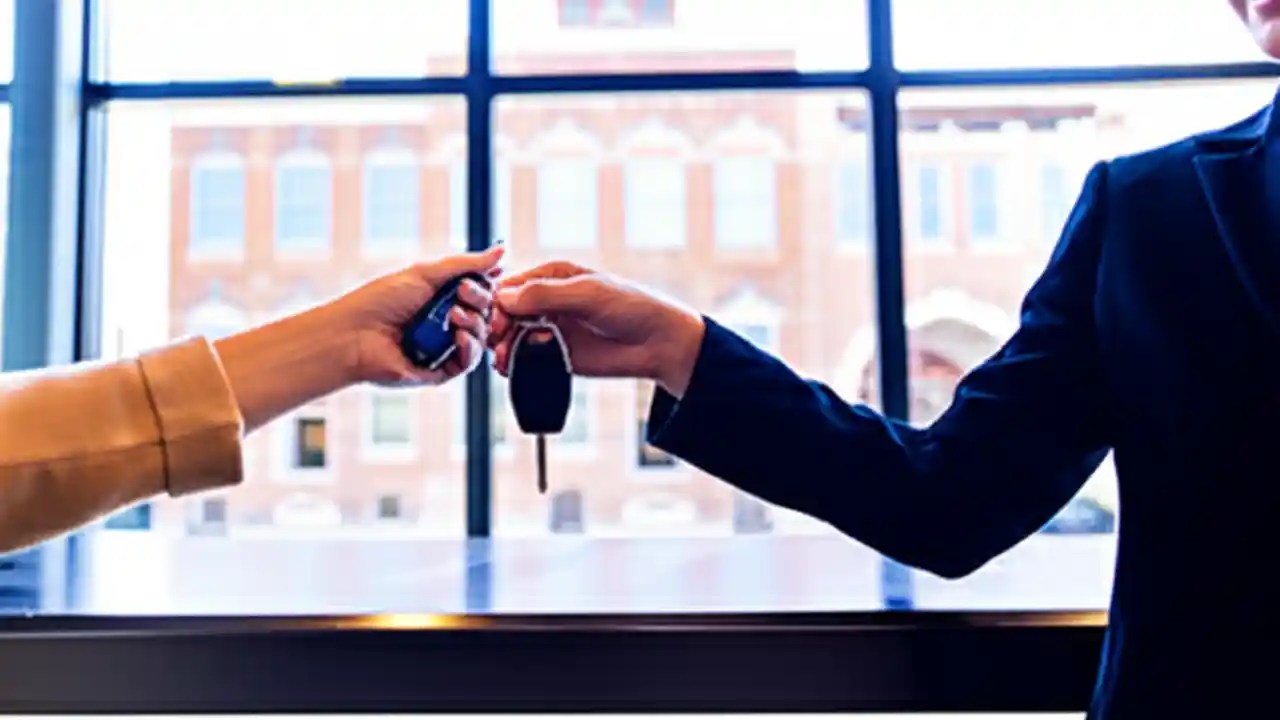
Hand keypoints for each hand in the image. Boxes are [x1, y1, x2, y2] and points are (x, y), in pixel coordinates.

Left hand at [332, 245, 503, 385]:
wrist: (353, 334)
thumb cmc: (379, 301)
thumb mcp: (426, 273)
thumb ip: (465, 264)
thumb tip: (500, 252)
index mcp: (440, 299)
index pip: (479, 294)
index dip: (486, 288)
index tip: (482, 279)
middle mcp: (443, 324)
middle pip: (484, 316)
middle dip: (479, 304)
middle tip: (460, 296)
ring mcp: (441, 348)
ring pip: (480, 339)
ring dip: (474, 325)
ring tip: (454, 317)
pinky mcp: (437, 372)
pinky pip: (466, 364)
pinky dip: (469, 350)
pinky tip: (459, 338)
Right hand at [488, 261, 704, 396]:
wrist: (658, 343)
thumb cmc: (631, 307)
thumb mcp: (588, 294)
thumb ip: (546, 294)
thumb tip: (504, 297)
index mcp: (552, 276)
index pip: (511, 285)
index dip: (497, 302)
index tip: (496, 320)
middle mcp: (547, 301)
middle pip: (506, 312)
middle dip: (497, 327)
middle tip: (498, 342)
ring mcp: (550, 327)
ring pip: (511, 336)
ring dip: (503, 347)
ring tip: (505, 360)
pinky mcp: (555, 354)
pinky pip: (525, 357)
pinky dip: (514, 363)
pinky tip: (513, 369)